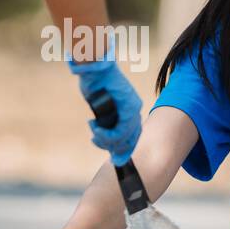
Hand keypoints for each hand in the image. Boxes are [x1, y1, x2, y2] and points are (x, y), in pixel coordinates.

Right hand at [68, 34, 141, 164]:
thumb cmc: (95, 82)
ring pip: (123, 139)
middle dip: (115, 149)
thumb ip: (105, 117)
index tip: (116, 160)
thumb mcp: (101, 103)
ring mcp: (133, 109)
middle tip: (97, 142)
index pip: (133, 135)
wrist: (95, 67)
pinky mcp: (128, 108)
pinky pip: (119, 132)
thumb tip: (102, 130)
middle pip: (130, 140)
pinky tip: (95, 129)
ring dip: (105, 140)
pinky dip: (104, 134)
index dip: (125, 150)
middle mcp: (135, 109)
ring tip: (94, 132)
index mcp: (131, 107)